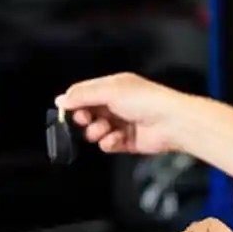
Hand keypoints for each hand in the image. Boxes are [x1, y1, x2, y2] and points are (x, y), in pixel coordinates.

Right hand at [54, 73, 192, 153]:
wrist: (171, 122)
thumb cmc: (147, 101)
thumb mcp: (110, 91)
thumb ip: (83, 95)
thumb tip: (61, 99)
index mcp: (113, 87)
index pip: (85, 93)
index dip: (74, 102)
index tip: (66, 110)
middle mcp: (116, 104)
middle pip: (87, 113)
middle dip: (83, 118)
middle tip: (85, 120)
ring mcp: (121, 123)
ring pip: (95, 130)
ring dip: (96, 132)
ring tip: (104, 129)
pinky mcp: (126, 141)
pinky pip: (107, 144)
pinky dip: (108, 142)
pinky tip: (115, 139)